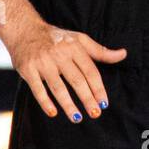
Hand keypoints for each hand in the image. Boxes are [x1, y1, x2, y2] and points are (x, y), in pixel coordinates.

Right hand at [5, 22, 125, 121]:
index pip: (90, 71)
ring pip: (58, 87)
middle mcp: (59, 54)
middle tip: (95, 113)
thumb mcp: (80, 40)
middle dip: (87, 98)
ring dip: (68, 104)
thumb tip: (123, 54)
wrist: (25, 30)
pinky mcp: (28, 69)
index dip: (98, 88)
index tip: (104, 102)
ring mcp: (43, 62)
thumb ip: (100, 51)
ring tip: (78, 118)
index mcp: (75, 48)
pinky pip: (37, 88)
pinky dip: (45, 101)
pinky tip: (53, 113)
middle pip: (76, 80)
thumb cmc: (57, 38)